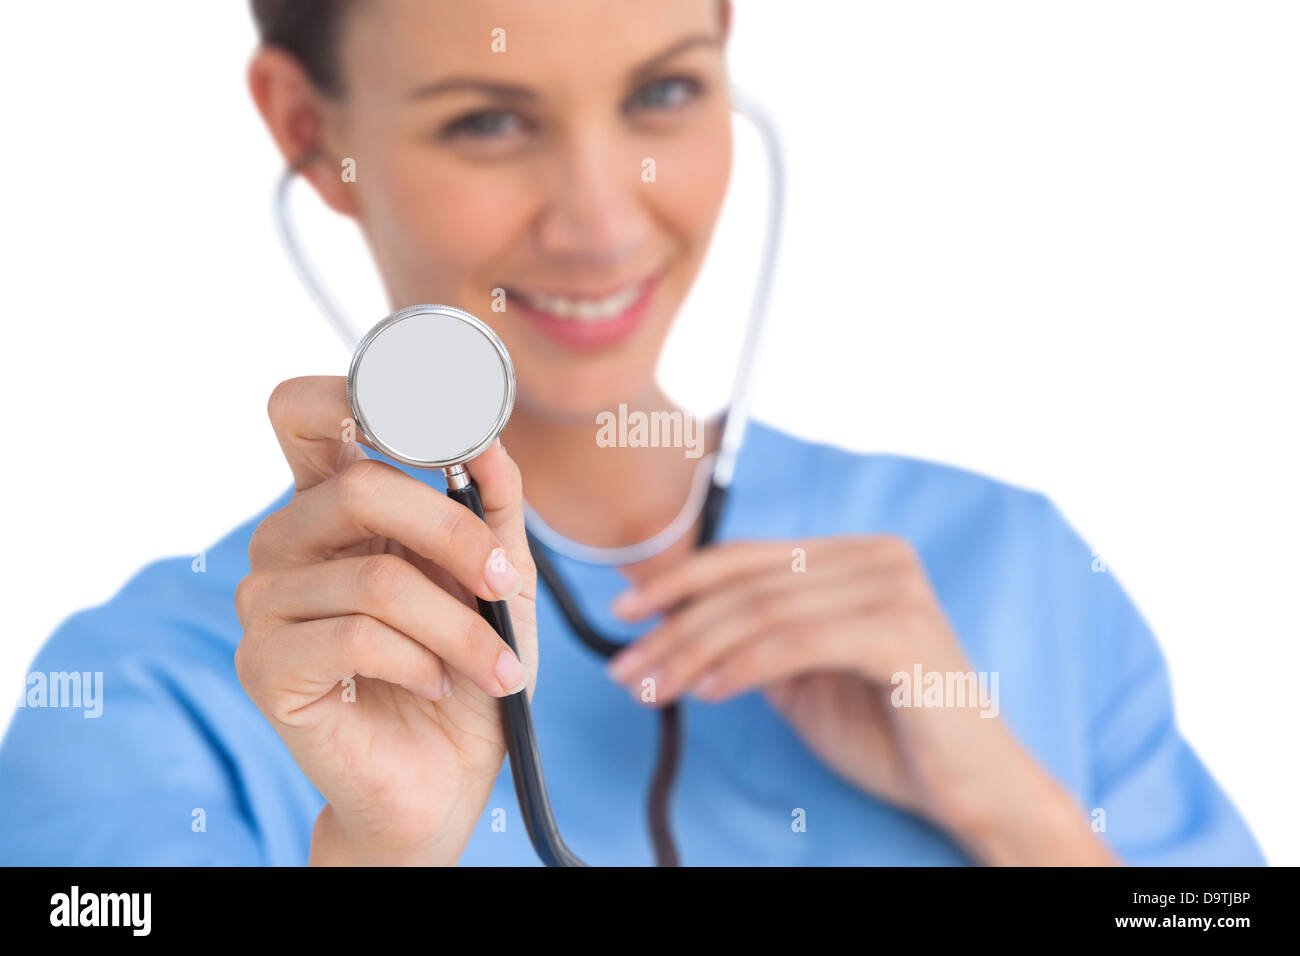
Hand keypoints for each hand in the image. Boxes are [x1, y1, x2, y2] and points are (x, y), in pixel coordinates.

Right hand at [234, 376, 537, 865]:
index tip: (444, 422)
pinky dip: (421, 661)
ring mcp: (265, 602)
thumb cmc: (469, 665)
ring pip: (373, 577)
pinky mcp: (264, 664)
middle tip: (502, 582)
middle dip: (453, 534)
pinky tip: (437, 684)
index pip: (304, 409)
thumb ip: (494, 502)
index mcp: (333, 502)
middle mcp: (287, 540)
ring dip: (458, 626)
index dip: (358, 394)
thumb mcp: (499, 575)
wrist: (446, 775)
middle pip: (359, 488)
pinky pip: (355, 638)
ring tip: (496, 665)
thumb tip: (488, 435)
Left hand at [606, 535, 1115, 864]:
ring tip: (651, 687)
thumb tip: (670, 616)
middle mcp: (878, 557)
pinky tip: (707, 693)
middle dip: (674, 626)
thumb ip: (752, 637)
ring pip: (763, 611)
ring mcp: (894, 589)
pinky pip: (797, 642)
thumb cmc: (889, 731)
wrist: (973, 787)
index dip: (679, 582)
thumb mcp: (803, 675)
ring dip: (694, 651)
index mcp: (856, 555)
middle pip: (749, 584)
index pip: (750, 558)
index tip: (623, 613)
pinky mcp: (901, 631)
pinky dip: (743, 667)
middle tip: (625, 665)